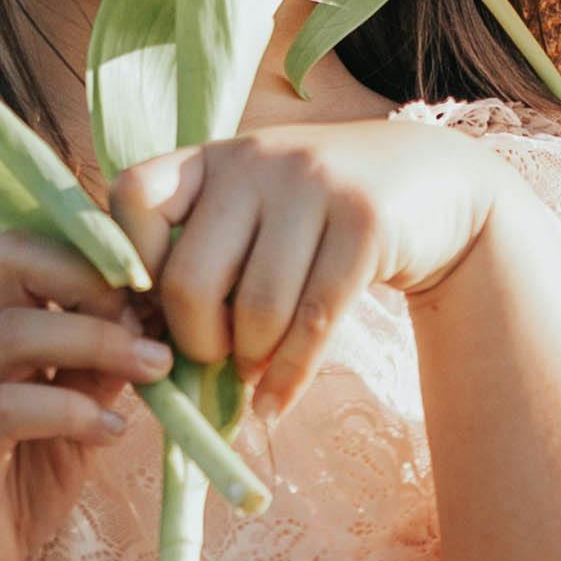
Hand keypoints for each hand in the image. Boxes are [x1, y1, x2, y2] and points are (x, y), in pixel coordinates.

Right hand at [0, 230, 168, 560]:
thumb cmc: (3, 491)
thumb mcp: (66, 424)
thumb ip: (96, 375)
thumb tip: (156, 329)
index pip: (27, 249)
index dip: (96, 256)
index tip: (156, 291)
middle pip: (13, 261)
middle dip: (95, 279)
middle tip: (153, 321)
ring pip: (13, 333)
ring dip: (98, 342)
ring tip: (154, 371)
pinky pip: (5, 409)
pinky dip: (69, 411)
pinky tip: (110, 431)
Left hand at [111, 115, 499, 423]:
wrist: (432, 183)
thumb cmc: (319, 217)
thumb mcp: (255, 212)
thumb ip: (202, 257)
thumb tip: (143, 346)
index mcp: (212, 158)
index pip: (133, 199)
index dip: (129, 267)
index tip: (149, 311)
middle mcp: (255, 160)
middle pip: (188, 279)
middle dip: (196, 343)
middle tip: (215, 359)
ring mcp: (313, 185)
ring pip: (257, 310)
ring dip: (252, 362)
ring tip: (256, 371)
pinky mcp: (366, 222)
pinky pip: (315, 323)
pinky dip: (291, 377)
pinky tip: (277, 403)